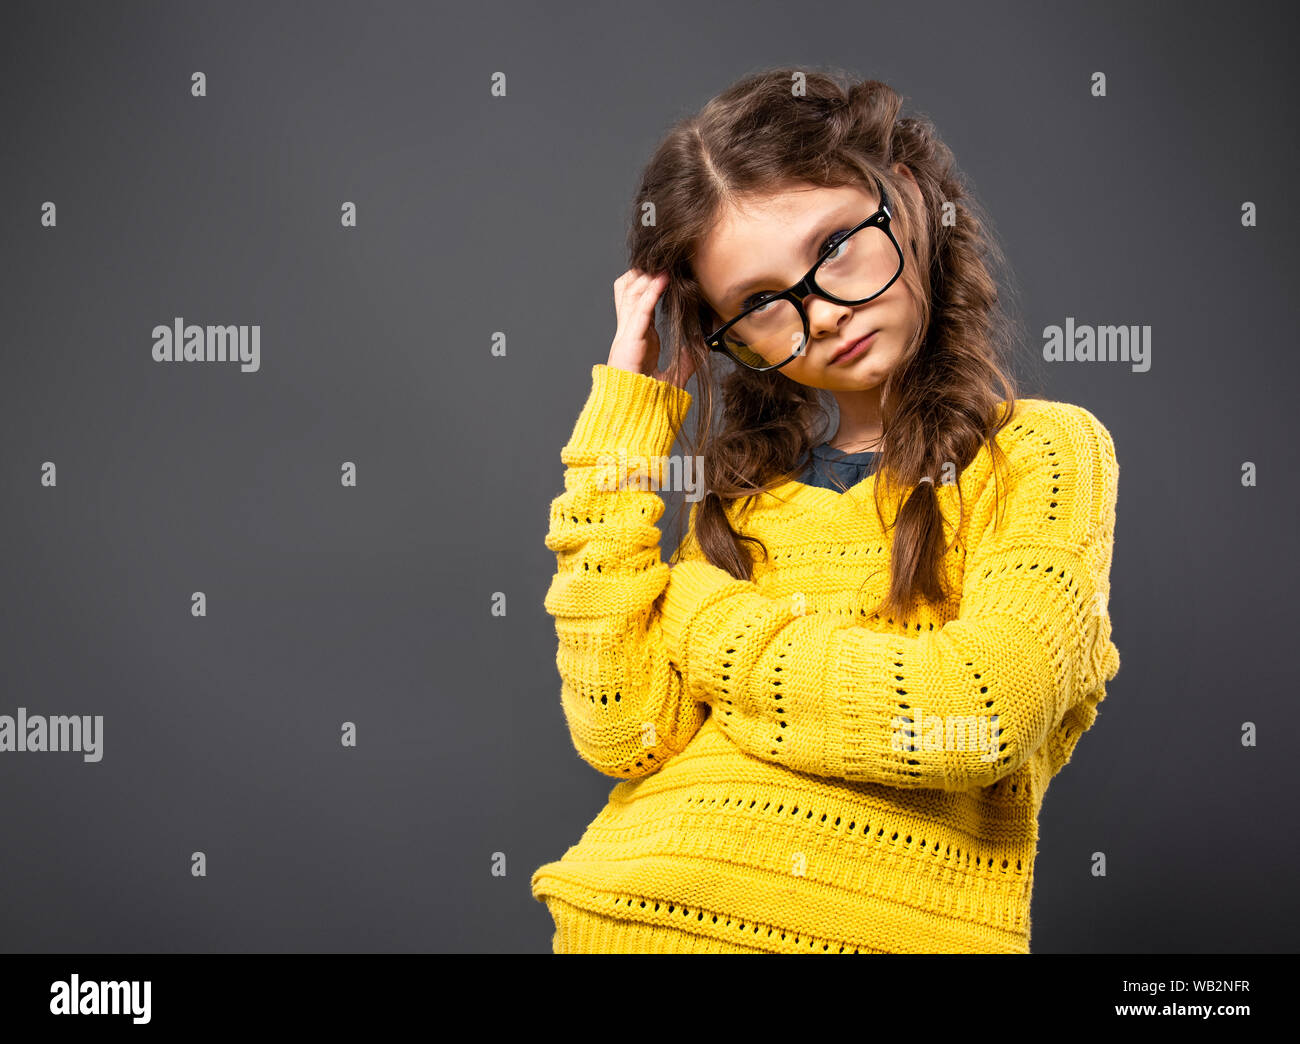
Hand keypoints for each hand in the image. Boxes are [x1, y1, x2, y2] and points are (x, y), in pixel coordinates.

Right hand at [606, 268, 695, 388]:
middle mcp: (629, 333)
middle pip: (629, 292)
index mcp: (637, 339)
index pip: (640, 303)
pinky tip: (663, 278)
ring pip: (631, 294)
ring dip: (648, 276)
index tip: (665, 271)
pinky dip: (652, 292)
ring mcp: (626, 335)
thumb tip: (703, 347)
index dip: (650, 285)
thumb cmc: (647, 400)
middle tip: (661, 258)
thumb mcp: (673, 375)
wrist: (633, 415)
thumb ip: (686, 360)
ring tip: (665, 262)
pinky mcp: (629, 340)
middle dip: (643, 273)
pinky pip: (640, 309)